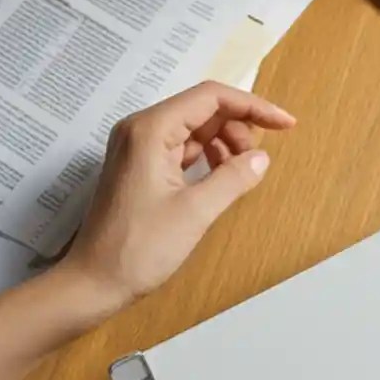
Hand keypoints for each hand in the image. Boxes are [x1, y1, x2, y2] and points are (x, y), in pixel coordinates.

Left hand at [65, 81, 296, 308]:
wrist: (94, 281)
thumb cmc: (138, 248)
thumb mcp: (195, 212)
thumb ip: (233, 178)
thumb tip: (262, 158)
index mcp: (150, 130)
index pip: (211, 97)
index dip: (253, 106)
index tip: (285, 125)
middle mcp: (141, 130)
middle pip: (203, 109)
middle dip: (238, 128)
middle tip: (255, 163)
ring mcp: (138, 148)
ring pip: (195, 128)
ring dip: (225, 144)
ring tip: (240, 173)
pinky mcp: (140, 167)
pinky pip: (183, 148)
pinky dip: (208, 157)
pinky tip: (221, 178)